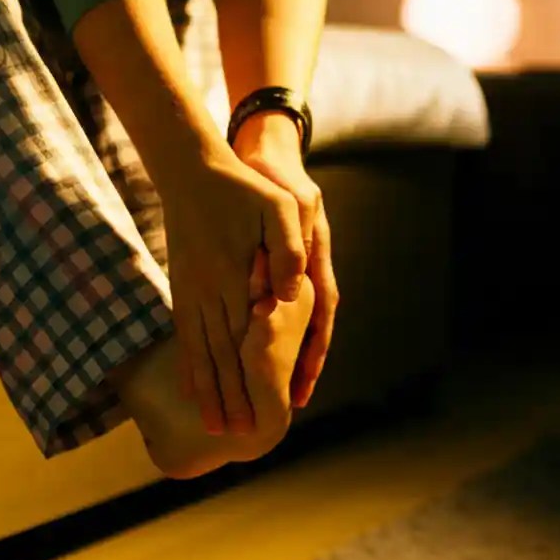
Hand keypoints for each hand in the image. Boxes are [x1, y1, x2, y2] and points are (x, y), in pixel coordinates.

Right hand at [159, 140, 307, 434]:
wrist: (191, 170)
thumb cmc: (242, 188)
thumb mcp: (277, 208)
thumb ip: (286, 250)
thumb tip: (287, 295)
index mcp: (233, 278)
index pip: (242, 343)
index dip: (248, 382)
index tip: (257, 414)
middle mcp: (208, 293)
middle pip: (219, 357)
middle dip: (229, 399)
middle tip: (237, 437)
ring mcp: (191, 292)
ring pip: (198, 352)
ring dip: (206, 390)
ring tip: (212, 423)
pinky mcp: (182, 287)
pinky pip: (184, 336)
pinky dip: (189, 365)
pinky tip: (191, 386)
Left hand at [233, 113, 339, 407]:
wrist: (264, 155)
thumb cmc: (276, 177)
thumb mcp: (291, 204)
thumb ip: (294, 242)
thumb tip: (293, 286)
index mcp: (314, 262)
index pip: (321, 317)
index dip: (313, 352)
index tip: (304, 384)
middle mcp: (305, 274)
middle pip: (306, 330)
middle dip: (298, 367)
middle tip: (289, 405)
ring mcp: (290, 272)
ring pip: (288, 324)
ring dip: (279, 358)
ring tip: (265, 394)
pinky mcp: (268, 268)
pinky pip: (266, 307)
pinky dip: (256, 332)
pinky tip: (239, 354)